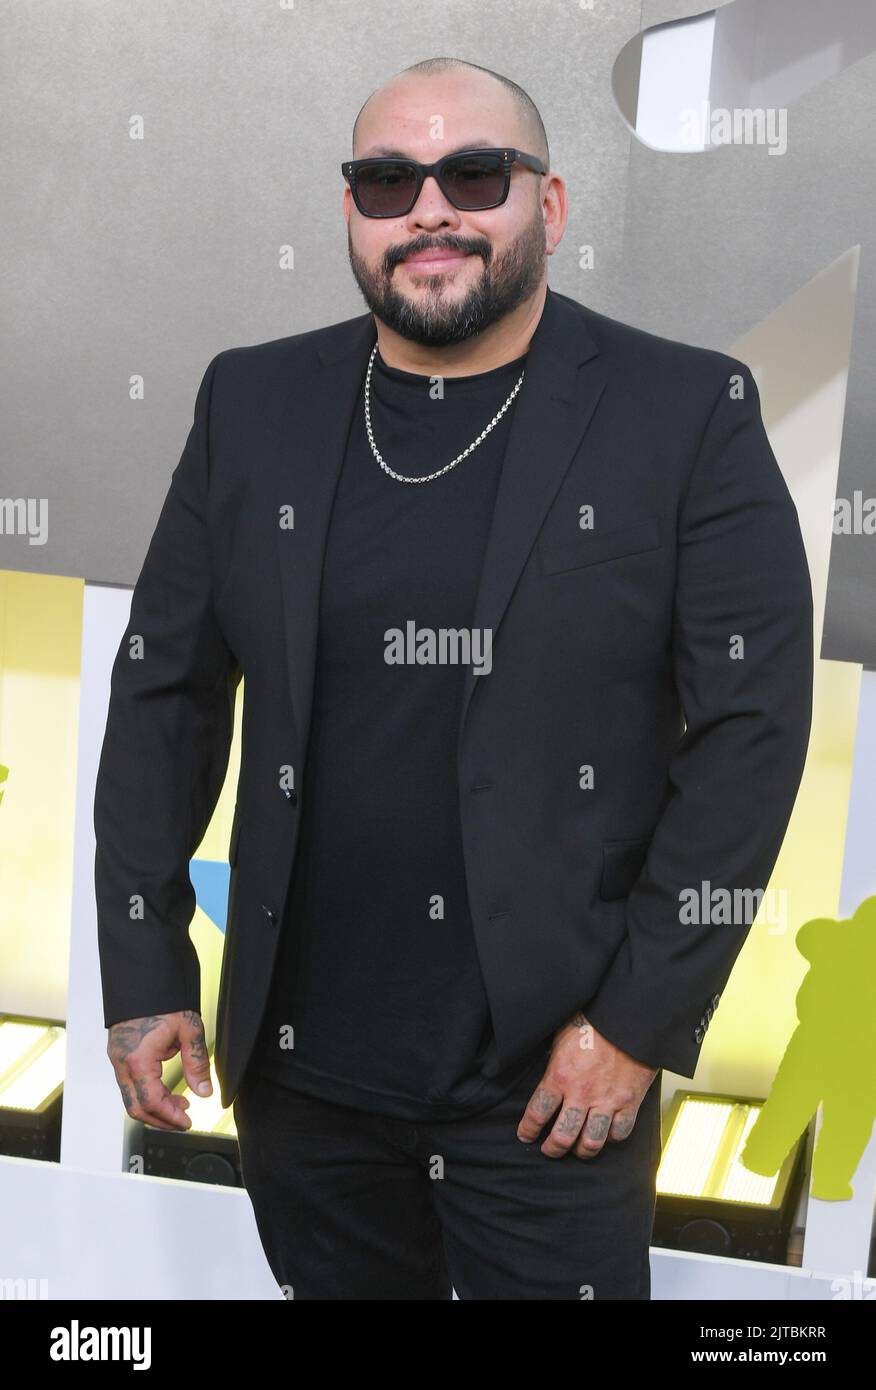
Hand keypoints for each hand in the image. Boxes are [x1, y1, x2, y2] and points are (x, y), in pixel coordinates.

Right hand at [106, 1010, 211, 1130]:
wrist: (145, 976)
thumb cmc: (163, 998)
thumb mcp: (189, 1030)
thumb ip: (196, 1063)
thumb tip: (204, 1091)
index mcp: (137, 1059)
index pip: (152, 1102)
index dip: (170, 1117)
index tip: (187, 1122)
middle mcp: (121, 1062)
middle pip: (136, 1107)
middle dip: (161, 1118)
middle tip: (183, 1119)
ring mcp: (116, 1058)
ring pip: (131, 1097)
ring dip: (154, 1106)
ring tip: (179, 1103)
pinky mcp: (117, 1053)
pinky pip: (129, 1083)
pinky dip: (146, 1092)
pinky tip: (165, 1088)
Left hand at [517, 1012, 657, 1157]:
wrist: (629, 1018)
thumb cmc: (593, 1021)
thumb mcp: (561, 1035)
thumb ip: (553, 1057)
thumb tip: (545, 1065)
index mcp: (560, 1075)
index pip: (537, 1113)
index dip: (528, 1129)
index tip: (526, 1135)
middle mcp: (581, 1094)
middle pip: (562, 1136)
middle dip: (552, 1148)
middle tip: (549, 1150)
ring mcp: (607, 1101)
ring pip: (591, 1142)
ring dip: (582, 1151)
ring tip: (577, 1150)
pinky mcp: (629, 1102)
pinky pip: (619, 1133)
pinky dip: (611, 1138)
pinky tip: (605, 1135)